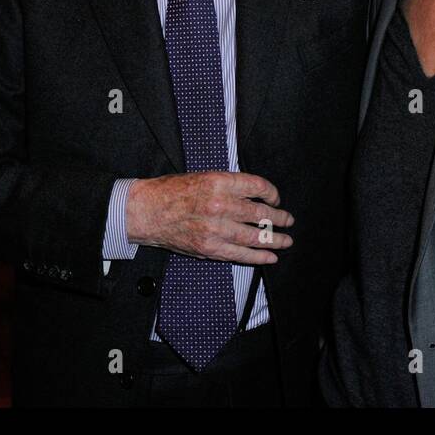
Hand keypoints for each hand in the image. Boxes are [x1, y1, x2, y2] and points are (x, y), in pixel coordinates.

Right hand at [126, 171, 293, 264]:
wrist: (146, 211)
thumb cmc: (171, 191)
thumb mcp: (203, 176)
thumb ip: (229, 185)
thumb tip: (254, 194)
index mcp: (219, 182)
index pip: (258, 187)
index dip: (272, 193)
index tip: (275, 198)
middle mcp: (220, 205)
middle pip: (260, 214)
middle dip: (279, 218)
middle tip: (288, 220)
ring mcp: (215, 229)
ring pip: (255, 237)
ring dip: (274, 239)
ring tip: (285, 240)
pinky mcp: (209, 248)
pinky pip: (240, 255)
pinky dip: (258, 257)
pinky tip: (270, 257)